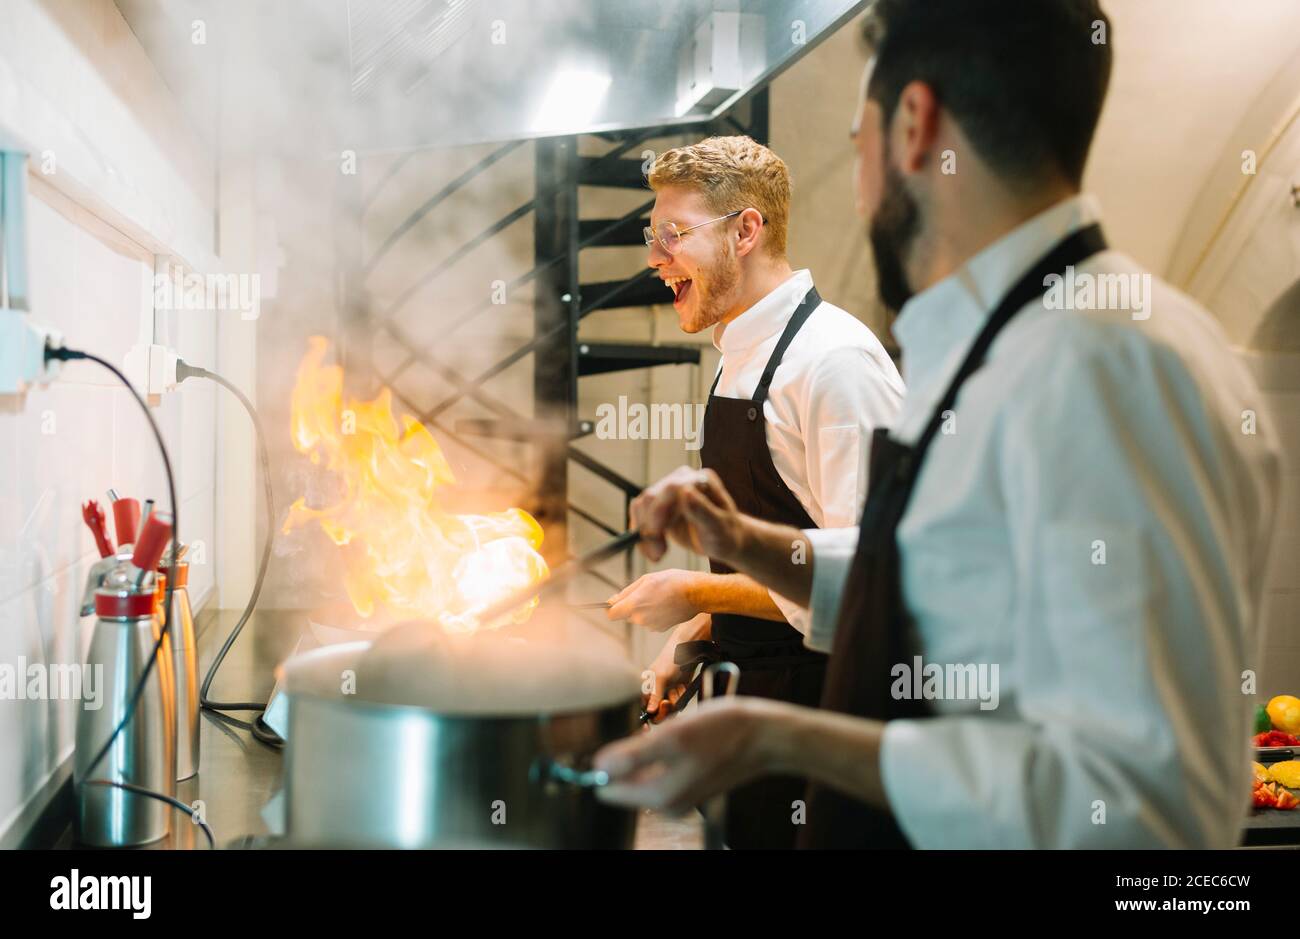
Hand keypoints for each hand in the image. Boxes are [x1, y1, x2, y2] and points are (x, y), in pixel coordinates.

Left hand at [594, 696, 786, 812]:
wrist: (765, 735)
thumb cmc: (724, 731)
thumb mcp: (674, 737)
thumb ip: (632, 756)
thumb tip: (598, 769)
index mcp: (658, 796)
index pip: (606, 788)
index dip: (609, 760)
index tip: (630, 739)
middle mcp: (666, 804)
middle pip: (623, 779)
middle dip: (633, 752)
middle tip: (663, 733)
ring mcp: (678, 796)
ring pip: (641, 771)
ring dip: (651, 748)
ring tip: (680, 733)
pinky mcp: (688, 785)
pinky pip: (660, 767)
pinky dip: (665, 749)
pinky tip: (688, 736)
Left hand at [607, 570, 701, 631]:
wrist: (696, 593)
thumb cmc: (673, 582)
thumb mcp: (646, 580)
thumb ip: (626, 592)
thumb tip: (611, 601)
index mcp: (634, 605)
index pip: (612, 614)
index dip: (612, 608)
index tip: (617, 602)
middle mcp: (641, 619)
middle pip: (627, 615)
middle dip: (632, 606)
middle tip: (646, 592)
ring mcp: (651, 626)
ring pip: (639, 618)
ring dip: (644, 609)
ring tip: (659, 597)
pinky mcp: (661, 629)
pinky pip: (650, 621)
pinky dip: (654, 614)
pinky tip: (665, 604)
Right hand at [629, 467, 746, 564]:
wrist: (724, 541)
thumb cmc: (726, 534)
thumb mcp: (719, 528)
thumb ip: (703, 511)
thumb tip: (684, 492)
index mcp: (699, 480)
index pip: (671, 488)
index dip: (659, 510)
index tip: (656, 534)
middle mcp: (681, 480)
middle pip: (651, 497)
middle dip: (649, 527)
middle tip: (658, 555)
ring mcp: (668, 492)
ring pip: (641, 508)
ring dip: (644, 534)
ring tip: (657, 556)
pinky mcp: (659, 505)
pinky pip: (640, 517)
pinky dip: (642, 537)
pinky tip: (653, 552)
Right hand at [641, 622, 700, 722]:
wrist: (690, 649)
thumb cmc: (670, 658)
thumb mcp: (661, 676)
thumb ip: (655, 694)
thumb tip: (649, 711)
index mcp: (645, 688)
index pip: (640, 709)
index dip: (642, 720)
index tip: (645, 730)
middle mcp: (655, 693)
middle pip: (656, 714)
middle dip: (663, 710)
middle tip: (668, 702)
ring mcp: (667, 693)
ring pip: (670, 710)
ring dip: (675, 700)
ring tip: (677, 687)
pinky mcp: (678, 693)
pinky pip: (680, 704)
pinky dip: (682, 696)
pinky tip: (683, 685)